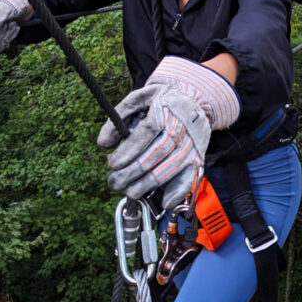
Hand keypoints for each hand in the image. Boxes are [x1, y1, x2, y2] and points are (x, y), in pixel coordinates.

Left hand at [98, 57, 240, 203]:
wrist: (194, 99)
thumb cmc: (161, 100)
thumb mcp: (138, 98)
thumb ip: (118, 117)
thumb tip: (103, 143)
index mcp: (167, 107)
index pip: (149, 129)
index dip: (130, 149)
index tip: (113, 163)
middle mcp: (183, 125)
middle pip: (160, 151)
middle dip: (134, 170)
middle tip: (114, 182)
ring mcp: (193, 142)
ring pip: (172, 166)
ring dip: (149, 183)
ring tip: (129, 192)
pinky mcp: (198, 156)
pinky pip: (190, 176)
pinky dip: (178, 192)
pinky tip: (164, 202)